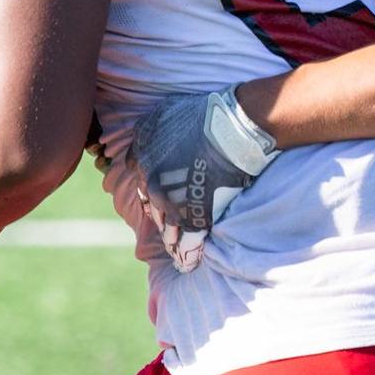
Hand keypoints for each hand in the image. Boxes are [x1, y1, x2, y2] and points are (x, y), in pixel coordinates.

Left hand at [127, 89, 280, 272]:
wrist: (234, 127)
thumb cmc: (207, 114)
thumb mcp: (166, 111)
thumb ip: (151, 127)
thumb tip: (143, 134)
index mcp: (143, 155)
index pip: (139, 179)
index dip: (150, 189)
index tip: (156, 196)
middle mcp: (151, 180)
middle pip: (152, 207)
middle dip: (160, 217)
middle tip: (168, 227)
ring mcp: (171, 201)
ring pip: (166, 229)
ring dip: (171, 241)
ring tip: (176, 252)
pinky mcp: (193, 216)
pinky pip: (187, 242)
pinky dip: (187, 254)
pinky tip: (188, 263)